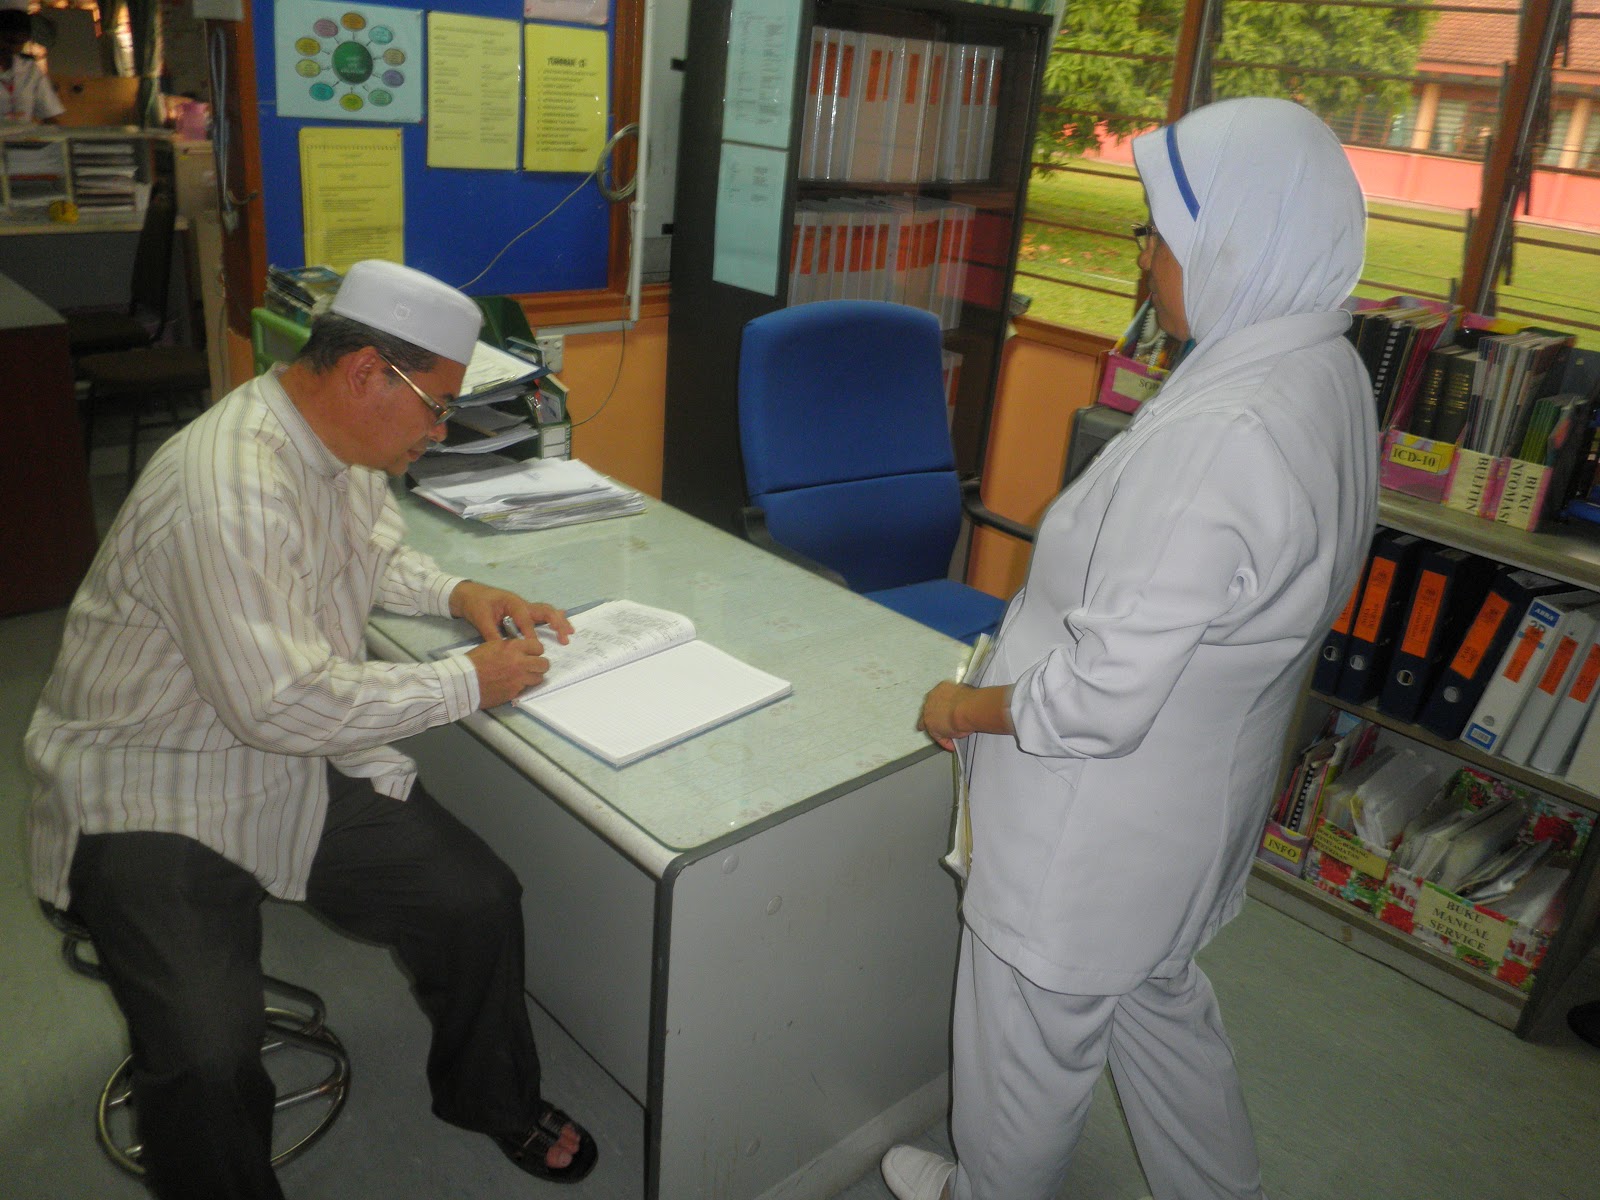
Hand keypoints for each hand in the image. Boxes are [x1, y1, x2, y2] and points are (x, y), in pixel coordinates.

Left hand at [450, 581, 573, 652]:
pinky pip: (541, 614)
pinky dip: (553, 617)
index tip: (537, 648)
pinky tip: (563, 622)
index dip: (531, 635)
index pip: (526, 621)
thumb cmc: (475, 603)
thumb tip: (504, 650)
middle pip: (545, 611)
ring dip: (559, 621)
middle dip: (557, 623)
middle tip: (565, 637)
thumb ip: (492, 634)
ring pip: (546, 611)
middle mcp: (523, 604)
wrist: (468, 594)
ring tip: (570, 632)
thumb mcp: (481, 619)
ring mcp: (524, 607)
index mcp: (513, 603)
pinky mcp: (523, 612)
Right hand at [467, 638, 551, 708]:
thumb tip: (520, 649)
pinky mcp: (515, 692)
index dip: (535, 650)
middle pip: (544, 664)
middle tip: (532, 666)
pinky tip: (511, 684)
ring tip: (523, 676)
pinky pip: (526, 688)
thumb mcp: (493, 645)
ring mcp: (520, 679)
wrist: (465, 681)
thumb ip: (510, 646)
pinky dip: (521, 686)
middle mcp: (521, 662)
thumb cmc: (475, 661)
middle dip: (540, 664)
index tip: (531, 653)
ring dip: (533, 676)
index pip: (539, 647)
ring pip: (539, 678)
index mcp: (515, 647)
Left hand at [918, 681, 1013, 750]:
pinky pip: (938, 736)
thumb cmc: (971, 698)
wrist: (967, 708)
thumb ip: (961, 696)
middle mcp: (931, 699)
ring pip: (931, 724)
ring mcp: (928, 713)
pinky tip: (952, 747)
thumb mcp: (966, 692)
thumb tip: (967, 699)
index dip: (942, 707)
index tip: (946, 712)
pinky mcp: (931, 726)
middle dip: (937, 718)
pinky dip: (945, 741)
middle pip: (930, 711)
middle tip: (947, 726)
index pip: (938, 698)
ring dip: (941, 731)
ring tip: (951, 739)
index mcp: (940, 688)